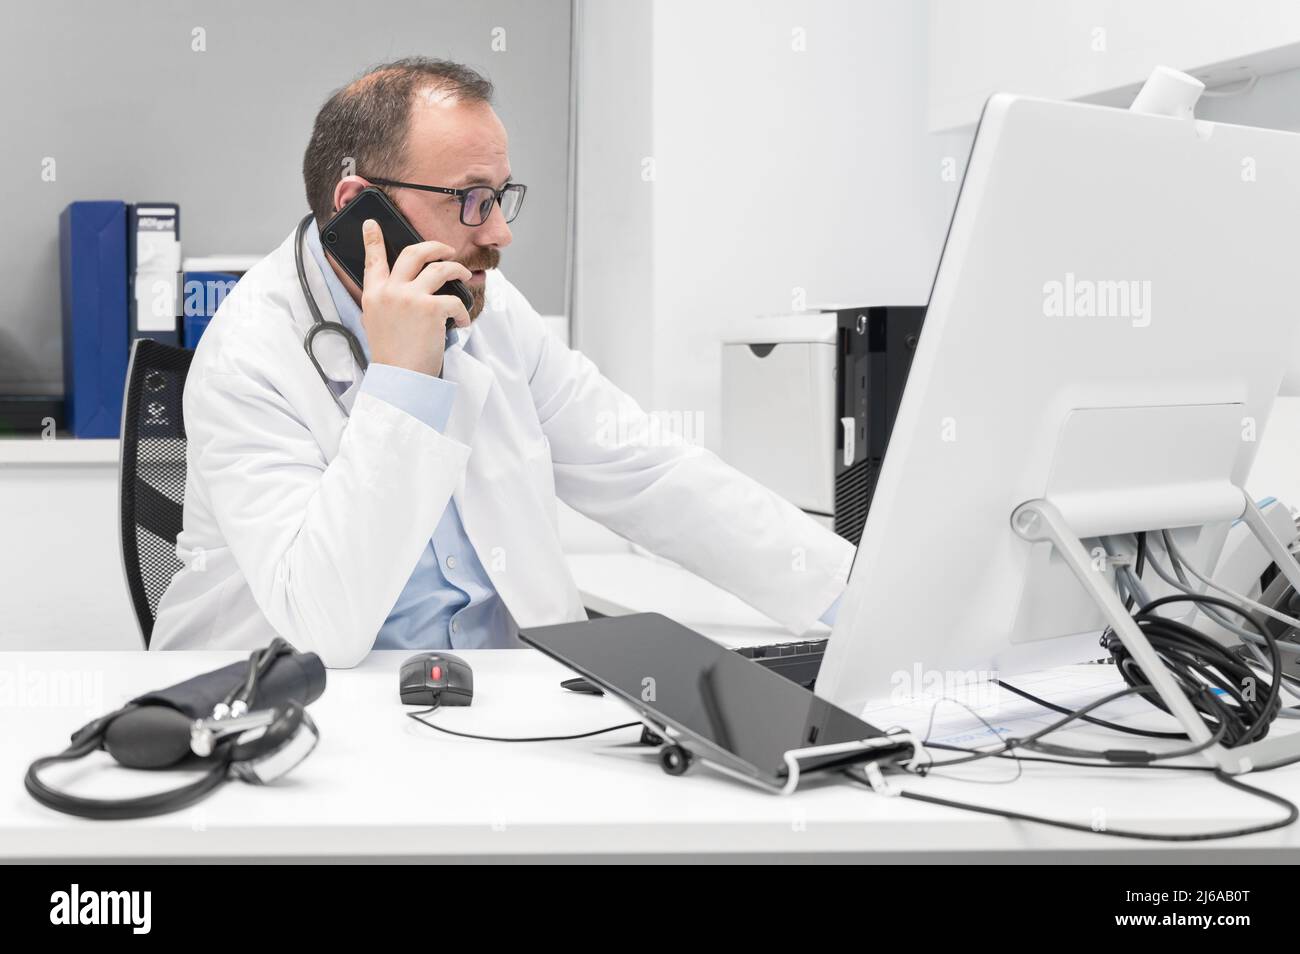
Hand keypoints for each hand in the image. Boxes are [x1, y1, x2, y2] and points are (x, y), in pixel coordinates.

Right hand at [359, 219, 471, 376]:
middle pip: (414, 253)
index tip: (372, 224)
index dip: (373, 240)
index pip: (373, 260)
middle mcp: (390, 291)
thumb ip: (385, 302)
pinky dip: (463, 311)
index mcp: (374, 294)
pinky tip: (462, 322)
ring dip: (458, 269)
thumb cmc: (392, 355)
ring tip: (465, 274)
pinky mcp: (432, 308)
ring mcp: (411, 297)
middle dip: (434, 246)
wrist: (399, 377)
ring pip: (441, 268)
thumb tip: (402, 290)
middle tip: (446, 250)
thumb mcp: (376, 323)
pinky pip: (455, 299)